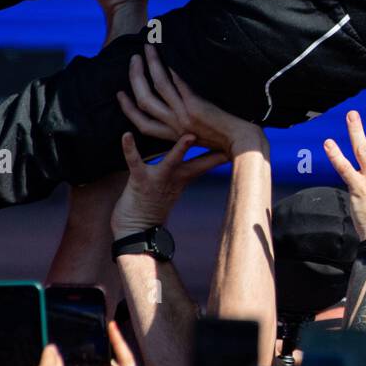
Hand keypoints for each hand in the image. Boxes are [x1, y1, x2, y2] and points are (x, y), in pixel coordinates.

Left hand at [110, 132, 228, 235]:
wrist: (136, 229)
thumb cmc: (152, 205)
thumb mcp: (174, 185)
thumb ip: (185, 169)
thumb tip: (196, 159)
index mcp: (184, 176)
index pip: (208, 162)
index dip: (222, 152)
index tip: (239, 142)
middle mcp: (174, 176)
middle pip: (199, 162)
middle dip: (214, 152)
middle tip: (229, 140)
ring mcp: (158, 178)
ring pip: (172, 161)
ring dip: (180, 150)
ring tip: (190, 137)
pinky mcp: (139, 180)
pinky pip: (134, 161)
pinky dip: (130, 148)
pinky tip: (127, 135)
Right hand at [118, 44, 266, 157]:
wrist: (243, 143)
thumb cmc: (225, 138)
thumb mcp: (197, 135)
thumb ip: (184, 123)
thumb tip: (178, 105)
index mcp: (171, 134)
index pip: (140, 122)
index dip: (127, 108)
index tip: (120, 93)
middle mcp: (174, 125)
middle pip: (144, 100)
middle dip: (135, 77)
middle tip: (133, 59)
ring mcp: (185, 115)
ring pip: (160, 86)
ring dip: (152, 65)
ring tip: (149, 49)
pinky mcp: (197, 107)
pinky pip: (181, 83)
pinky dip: (175, 69)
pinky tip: (173, 55)